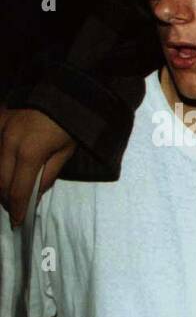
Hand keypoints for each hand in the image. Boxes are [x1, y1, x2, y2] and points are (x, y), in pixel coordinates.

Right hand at [0, 108, 74, 225]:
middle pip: (0, 180)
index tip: (16, 222)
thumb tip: (34, 195)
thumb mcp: (65, 153)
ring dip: (0, 182)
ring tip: (8, 193)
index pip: (18, 189)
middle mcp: (8, 142)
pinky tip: (6, 170)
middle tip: (12, 209)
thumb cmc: (68, 126)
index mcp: (30, 153)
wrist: (62, 94)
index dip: (16, 208)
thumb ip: (48, 176)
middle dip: (5, 198)